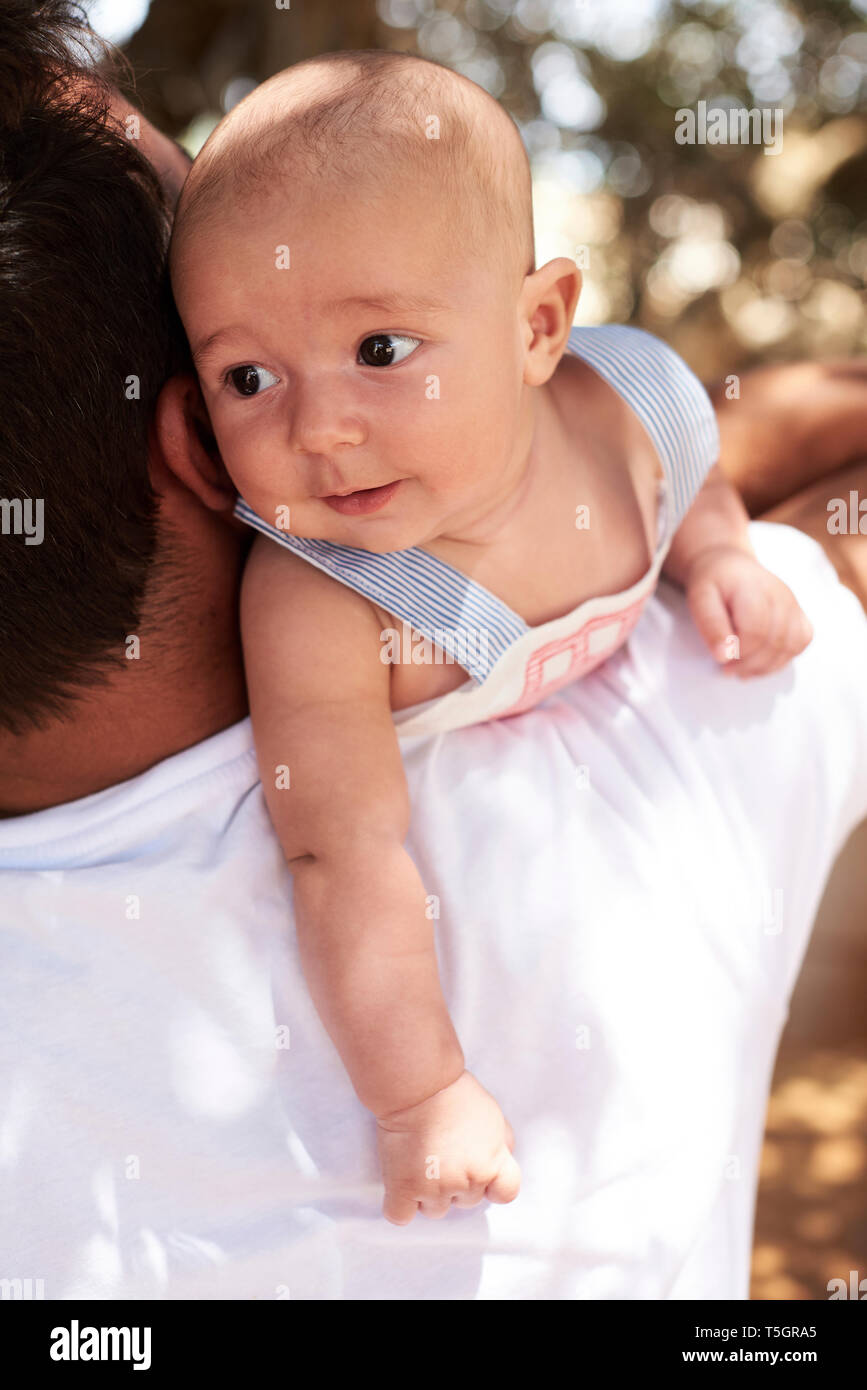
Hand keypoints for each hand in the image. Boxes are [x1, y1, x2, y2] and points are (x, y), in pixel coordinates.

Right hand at [375, 1069, 520, 1224]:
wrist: (418, 1085)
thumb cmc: (455, 1094)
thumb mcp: (494, 1115)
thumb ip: (502, 1143)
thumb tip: (504, 1158)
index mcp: (492, 1164)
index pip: (506, 1193)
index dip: (492, 1186)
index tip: (479, 1173)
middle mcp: (467, 1181)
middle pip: (465, 1203)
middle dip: (455, 1184)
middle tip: (441, 1154)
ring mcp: (435, 1189)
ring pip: (434, 1210)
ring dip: (427, 1194)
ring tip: (419, 1162)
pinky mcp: (403, 1188)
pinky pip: (400, 1216)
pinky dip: (400, 1205)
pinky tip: (401, 1186)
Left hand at [684, 544, 812, 677]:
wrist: (729, 566)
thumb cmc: (713, 583)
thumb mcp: (700, 599)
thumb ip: (711, 625)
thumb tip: (724, 656)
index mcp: (753, 588)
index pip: (756, 631)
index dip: (740, 652)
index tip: (721, 660)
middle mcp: (780, 595)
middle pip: (775, 642)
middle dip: (750, 664)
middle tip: (727, 670)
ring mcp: (793, 604)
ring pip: (792, 645)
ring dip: (766, 666)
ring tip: (742, 669)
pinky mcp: (799, 613)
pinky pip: (801, 642)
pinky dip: (782, 658)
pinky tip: (761, 662)